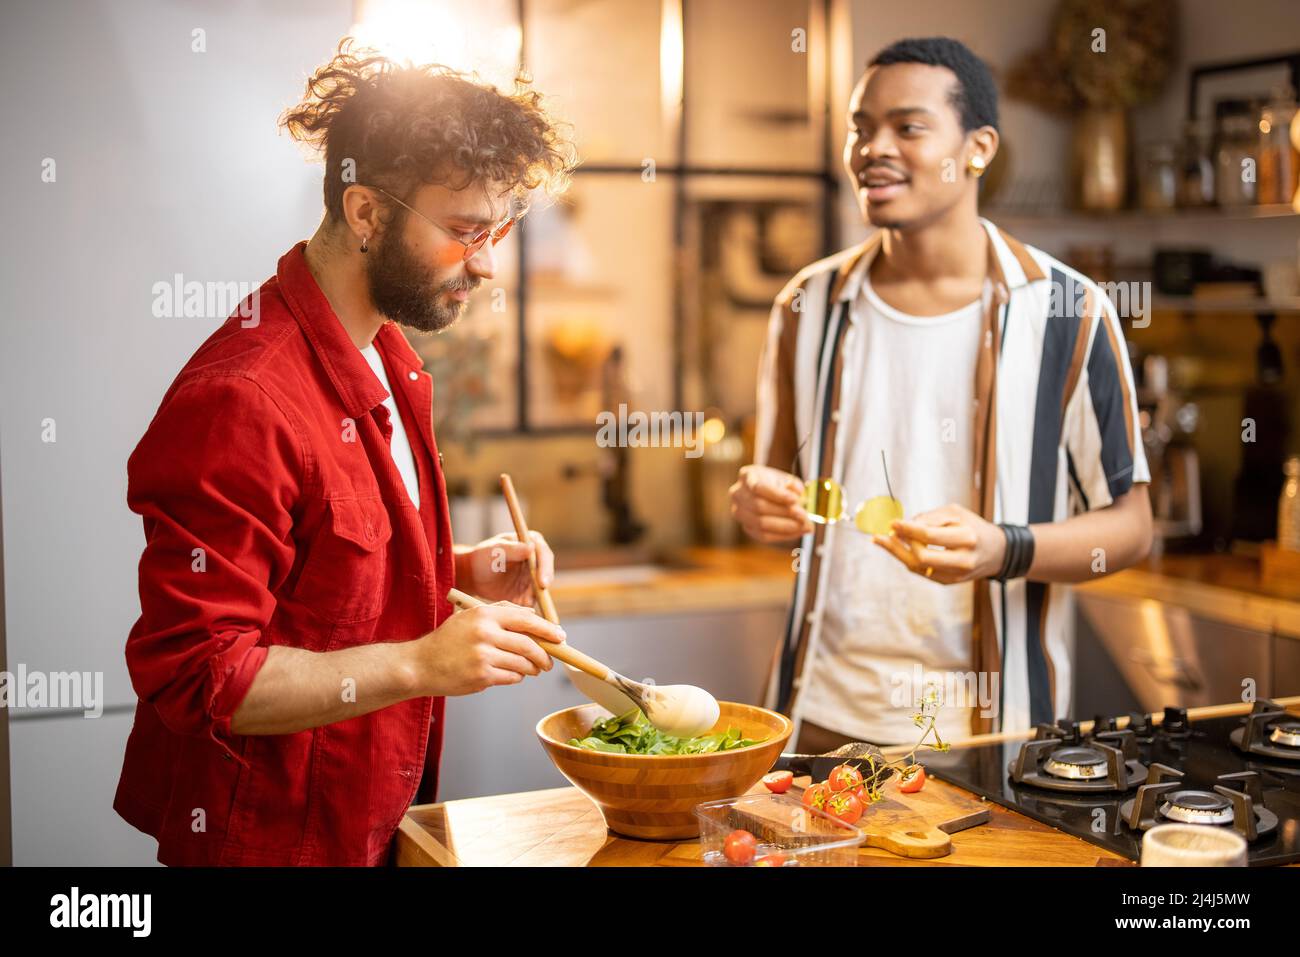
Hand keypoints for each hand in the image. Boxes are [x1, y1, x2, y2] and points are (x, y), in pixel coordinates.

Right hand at [410, 601, 565, 695]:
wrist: (421, 665)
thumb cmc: (449, 640)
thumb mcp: (471, 616)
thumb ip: (502, 611)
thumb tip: (533, 615)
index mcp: (484, 614)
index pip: (526, 620)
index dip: (547, 630)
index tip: (561, 637)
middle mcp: (485, 633)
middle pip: (529, 645)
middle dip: (544, 655)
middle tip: (550, 662)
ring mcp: (483, 656)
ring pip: (523, 664)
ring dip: (532, 668)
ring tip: (532, 669)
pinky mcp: (481, 676)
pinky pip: (511, 678)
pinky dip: (517, 678)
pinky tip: (512, 675)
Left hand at [455, 531, 554, 604]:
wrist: (473, 574)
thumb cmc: (483, 556)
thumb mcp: (495, 550)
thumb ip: (512, 549)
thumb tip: (531, 547)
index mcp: (532, 544)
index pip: (544, 555)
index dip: (545, 569)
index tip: (542, 583)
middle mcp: (537, 561)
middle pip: (546, 575)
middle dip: (542, 589)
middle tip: (534, 599)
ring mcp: (534, 578)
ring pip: (540, 591)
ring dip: (534, 601)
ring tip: (523, 608)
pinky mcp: (528, 593)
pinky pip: (531, 602)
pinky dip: (527, 609)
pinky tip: (520, 616)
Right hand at [729, 464, 812, 542]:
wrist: (768, 491)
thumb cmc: (778, 484)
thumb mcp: (787, 479)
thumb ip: (793, 487)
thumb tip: (799, 497)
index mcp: (747, 476)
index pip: (758, 487)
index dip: (777, 495)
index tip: (795, 500)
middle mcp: (738, 494)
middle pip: (759, 507)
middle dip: (784, 512)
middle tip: (803, 515)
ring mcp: (739, 512)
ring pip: (761, 523)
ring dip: (785, 526)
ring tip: (805, 525)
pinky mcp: (747, 528)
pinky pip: (764, 536)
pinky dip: (783, 535)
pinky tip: (798, 531)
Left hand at [872, 503, 1006, 583]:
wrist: (995, 552)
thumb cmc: (973, 527)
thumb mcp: (956, 513)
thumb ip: (930, 518)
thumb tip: (904, 525)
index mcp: (967, 538)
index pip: (929, 536)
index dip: (907, 529)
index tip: (893, 522)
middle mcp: (962, 560)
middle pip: (922, 557)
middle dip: (901, 544)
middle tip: (891, 532)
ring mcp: (955, 575)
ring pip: (917, 567)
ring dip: (897, 552)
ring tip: (884, 540)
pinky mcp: (948, 582)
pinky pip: (921, 571)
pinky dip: (907, 559)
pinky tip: (897, 548)